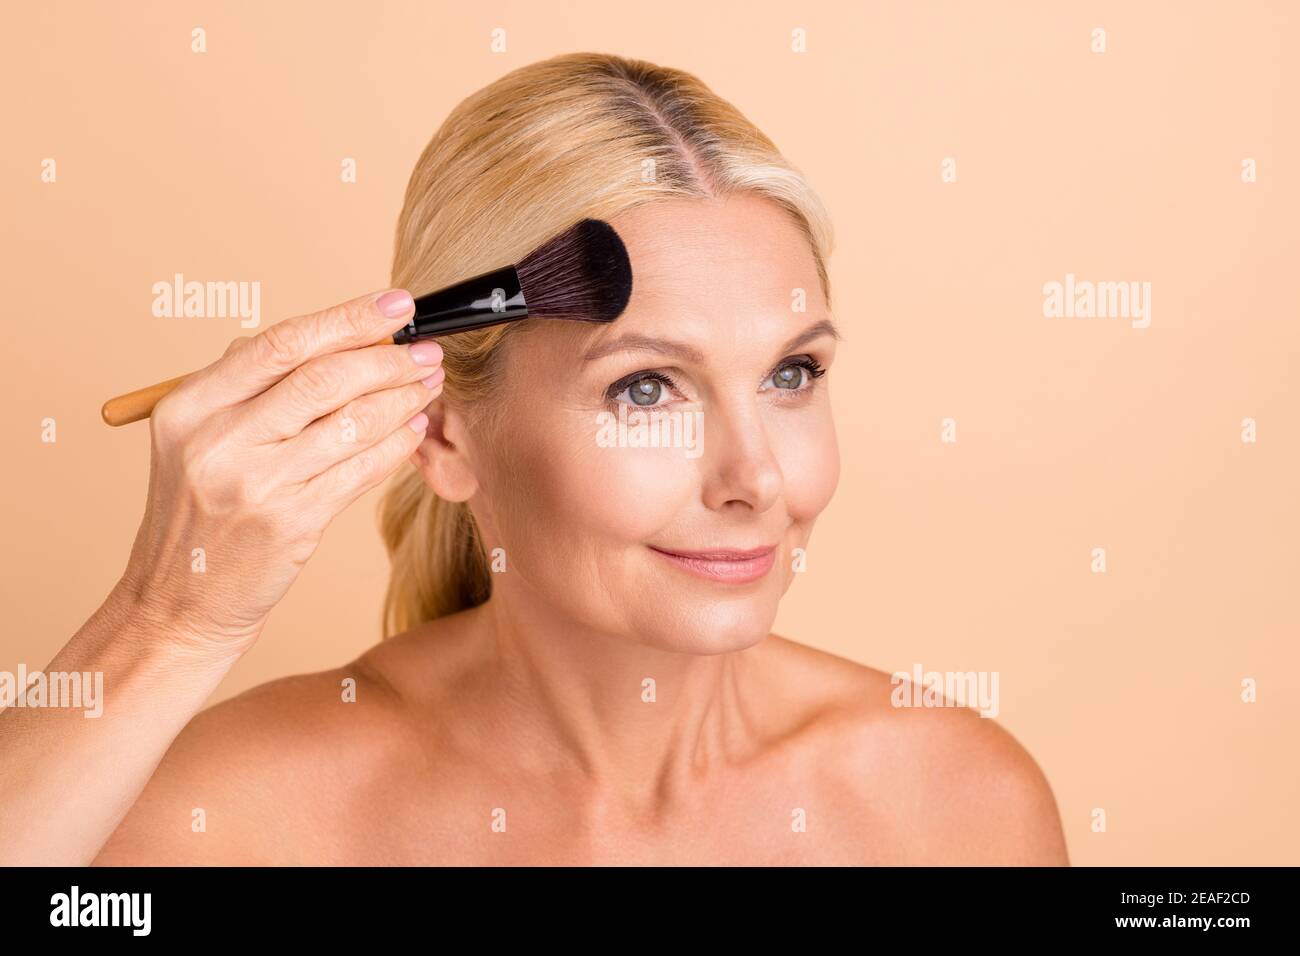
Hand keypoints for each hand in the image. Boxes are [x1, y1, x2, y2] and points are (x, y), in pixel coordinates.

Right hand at [117, 288, 441, 654]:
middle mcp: (217, 440)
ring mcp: (254, 484)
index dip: (346, 319)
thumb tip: (334, 335)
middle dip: (386, 359)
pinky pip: (360, 471)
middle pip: (322, 378)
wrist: (178, 602)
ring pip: (350, 423)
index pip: (279, 344)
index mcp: (189, 406)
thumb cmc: (201, 514)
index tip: (395, 304)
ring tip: (428, 385)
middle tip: (425, 351)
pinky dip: (395, 445)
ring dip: (402, 399)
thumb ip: (249, 387)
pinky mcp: (290, 524)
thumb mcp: (196, 440)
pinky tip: (413, 430)